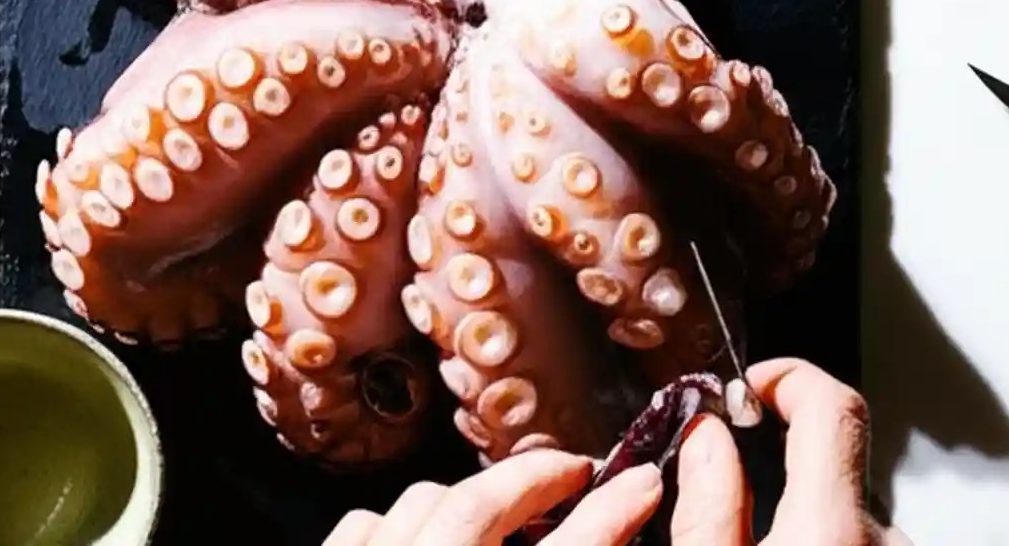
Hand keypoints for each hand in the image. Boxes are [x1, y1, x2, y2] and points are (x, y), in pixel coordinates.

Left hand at [321, 449, 662, 545]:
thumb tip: (600, 530)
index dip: (612, 513)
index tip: (644, 484)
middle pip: (478, 508)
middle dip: (536, 479)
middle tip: (579, 474)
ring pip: (420, 505)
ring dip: (473, 497)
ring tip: (511, 508)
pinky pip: (363, 529)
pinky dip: (402, 523)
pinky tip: (426, 534)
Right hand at [669, 358, 912, 545]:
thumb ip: (707, 509)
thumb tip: (706, 436)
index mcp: (830, 531)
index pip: (833, 405)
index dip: (788, 378)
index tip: (752, 387)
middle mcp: (884, 540)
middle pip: (833, 460)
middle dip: (785, 464)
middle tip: (738, 492)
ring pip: (849, 505)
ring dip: (811, 516)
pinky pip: (866, 538)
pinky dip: (834, 542)